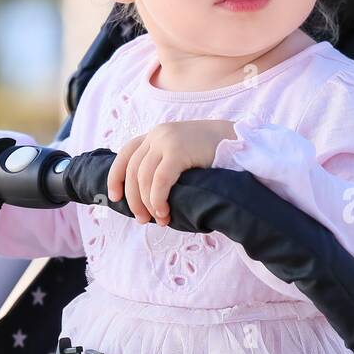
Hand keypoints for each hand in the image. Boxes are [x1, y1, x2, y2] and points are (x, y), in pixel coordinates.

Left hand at [106, 119, 237, 225]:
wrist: (239, 140)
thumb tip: (147, 196)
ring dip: (148, 203)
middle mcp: (157, 134)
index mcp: (156, 134)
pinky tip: (164, 212)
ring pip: (144, 177)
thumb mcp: (182, 154)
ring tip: (160, 219)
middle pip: (132, 170)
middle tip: (142, 219)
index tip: (114, 197)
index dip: (116, 176)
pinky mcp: (178, 150)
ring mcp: (166, 140)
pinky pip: (159, 180)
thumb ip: (164, 164)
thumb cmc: (212, 154)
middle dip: (134, 198)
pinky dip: (157, 199)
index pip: (125, 154)